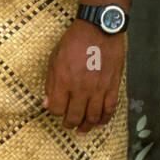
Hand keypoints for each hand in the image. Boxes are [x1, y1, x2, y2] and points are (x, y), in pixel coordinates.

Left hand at [42, 19, 124, 134]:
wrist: (99, 28)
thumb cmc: (74, 41)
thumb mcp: (54, 59)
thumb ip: (50, 83)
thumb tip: (46, 104)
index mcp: (63, 80)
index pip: (57, 108)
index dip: (55, 112)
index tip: (56, 110)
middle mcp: (81, 87)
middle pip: (74, 116)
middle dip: (70, 124)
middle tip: (68, 126)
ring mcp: (98, 88)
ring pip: (92, 116)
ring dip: (86, 126)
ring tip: (82, 131)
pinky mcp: (113, 85)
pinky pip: (109, 108)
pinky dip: (105, 119)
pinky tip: (100, 125)